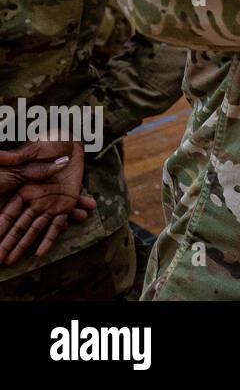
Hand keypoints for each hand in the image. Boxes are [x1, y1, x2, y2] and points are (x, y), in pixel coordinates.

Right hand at [0, 142, 96, 265]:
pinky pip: (56, 223)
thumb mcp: (31, 152)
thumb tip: (4, 159)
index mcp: (21, 189)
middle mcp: (31, 199)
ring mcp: (47, 203)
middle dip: (8, 242)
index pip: (7, 212)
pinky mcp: (64, 204)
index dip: (0, 226)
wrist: (70, 140)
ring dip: (25, 245)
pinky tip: (41, 253)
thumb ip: (23, 164)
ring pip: (34, 227)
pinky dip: (50, 237)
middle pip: (17, 225)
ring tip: (14, 261)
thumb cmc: (47, 142)